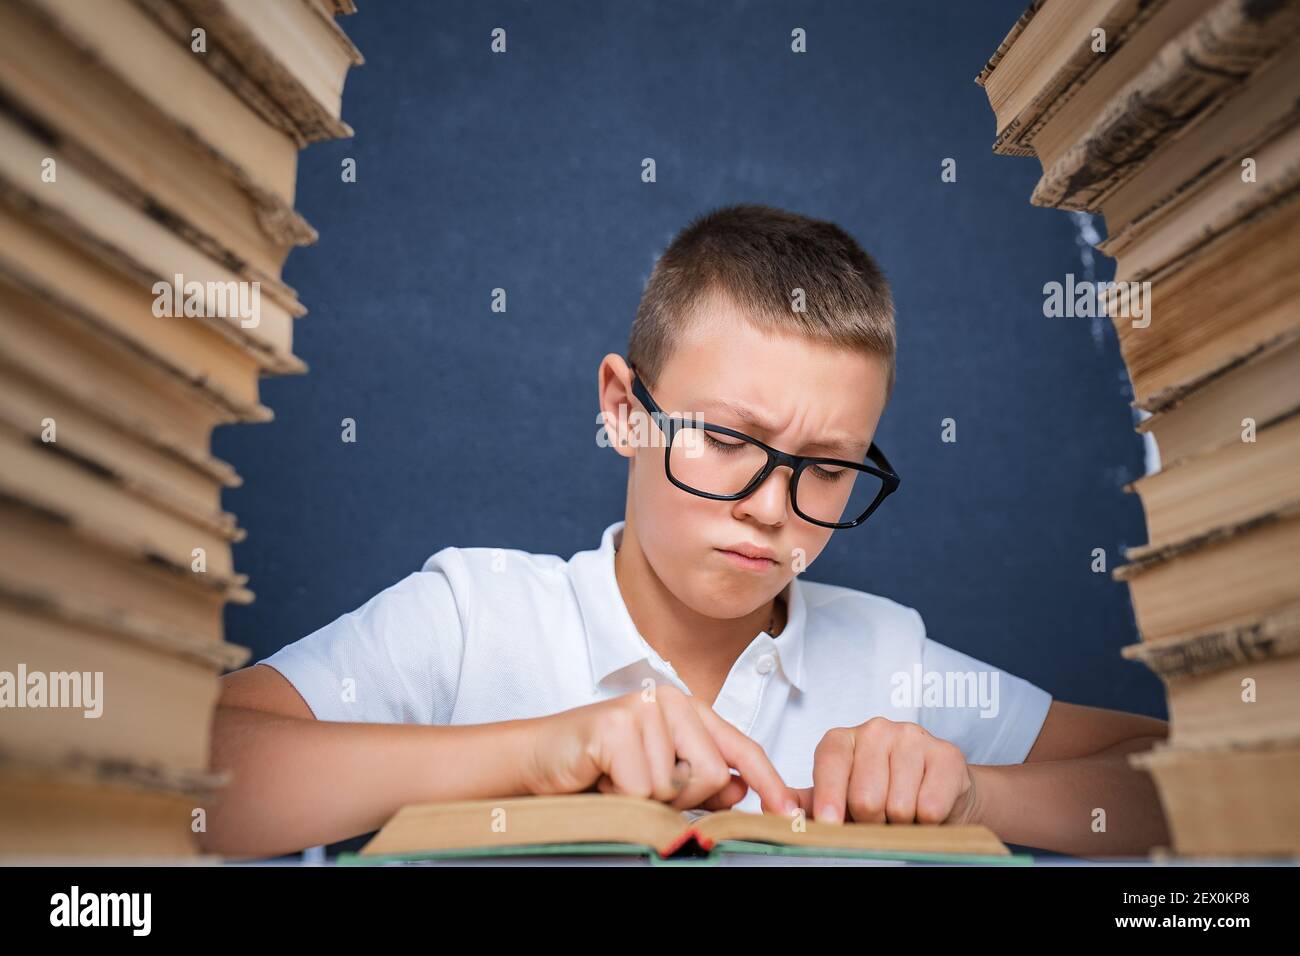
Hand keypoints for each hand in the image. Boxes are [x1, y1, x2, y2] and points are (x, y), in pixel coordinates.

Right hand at [522, 683, 797, 813]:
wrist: (539, 759)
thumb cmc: (600, 769)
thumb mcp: (660, 779)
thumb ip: (703, 782)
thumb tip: (741, 789)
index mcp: (689, 711)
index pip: (743, 747)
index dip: (768, 782)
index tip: (786, 812)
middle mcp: (671, 700)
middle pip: (714, 774)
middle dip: (680, 798)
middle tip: (640, 785)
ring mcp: (645, 708)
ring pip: (677, 786)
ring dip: (644, 798)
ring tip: (616, 778)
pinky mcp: (617, 724)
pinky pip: (643, 789)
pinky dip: (621, 799)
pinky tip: (601, 778)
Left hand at [795, 717, 976, 824]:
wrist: (937, 791)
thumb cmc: (881, 793)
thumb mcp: (840, 797)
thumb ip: (809, 802)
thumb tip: (775, 809)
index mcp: (843, 739)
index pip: (830, 763)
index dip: (829, 798)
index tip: (829, 823)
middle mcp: (876, 729)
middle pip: (865, 797)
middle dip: (871, 821)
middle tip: (878, 816)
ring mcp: (913, 737)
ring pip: (898, 806)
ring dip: (900, 822)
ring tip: (902, 810)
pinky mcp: (947, 754)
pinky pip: (929, 807)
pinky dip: (927, 821)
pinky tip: (925, 805)